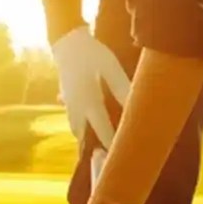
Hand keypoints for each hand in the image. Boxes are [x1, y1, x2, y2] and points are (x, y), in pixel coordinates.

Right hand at [51, 26, 130, 146]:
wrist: (67, 42)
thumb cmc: (92, 54)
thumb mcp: (111, 68)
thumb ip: (122, 88)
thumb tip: (135, 107)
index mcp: (88, 101)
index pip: (102, 129)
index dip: (112, 145)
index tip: (121, 158)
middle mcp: (76, 108)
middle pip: (87, 137)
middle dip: (98, 149)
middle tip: (111, 161)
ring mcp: (69, 106)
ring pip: (79, 132)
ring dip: (89, 141)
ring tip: (102, 152)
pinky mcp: (67, 102)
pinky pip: (75, 123)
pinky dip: (83, 131)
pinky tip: (91, 134)